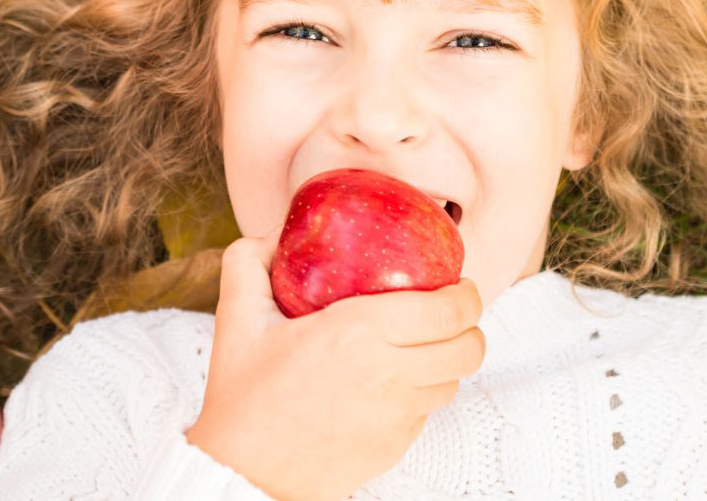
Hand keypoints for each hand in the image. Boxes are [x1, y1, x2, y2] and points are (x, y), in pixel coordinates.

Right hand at [184, 233, 484, 500]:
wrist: (244, 471)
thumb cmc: (242, 397)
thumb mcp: (236, 317)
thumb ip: (249, 262)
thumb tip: (272, 235)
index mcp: (357, 334)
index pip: (449, 311)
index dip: (466, 293)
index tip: (458, 283)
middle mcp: (388, 375)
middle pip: (469, 347)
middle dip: (470, 324)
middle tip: (451, 311)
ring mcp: (396, 417)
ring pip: (453, 381)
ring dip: (447, 358)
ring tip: (422, 344)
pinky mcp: (395, 446)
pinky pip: (427, 411)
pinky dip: (420, 391)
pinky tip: (391, 381)